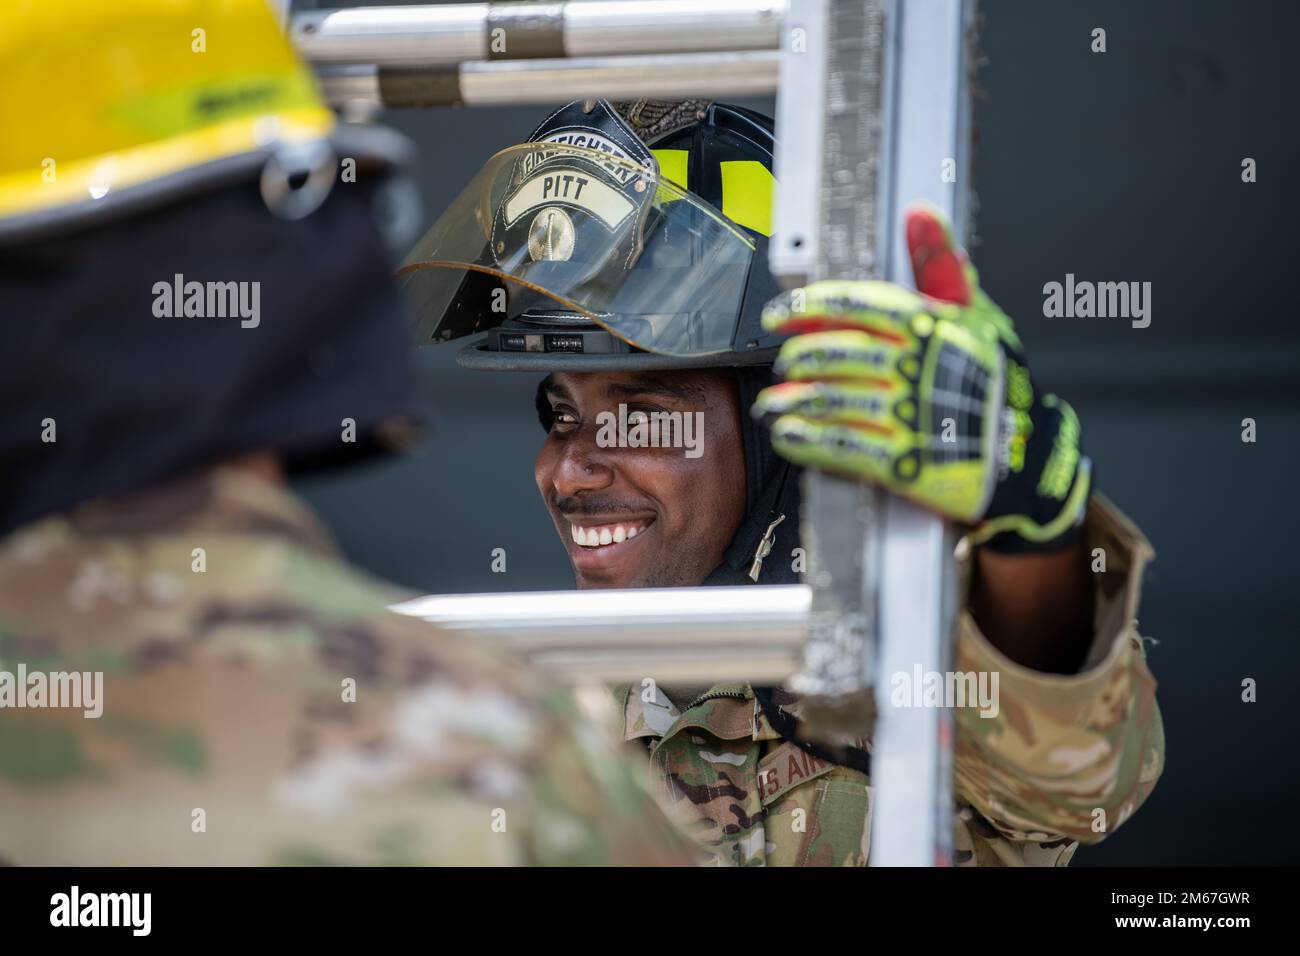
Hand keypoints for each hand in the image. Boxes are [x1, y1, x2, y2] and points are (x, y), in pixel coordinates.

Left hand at [754, 205, 1090, 551]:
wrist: (1022, 452)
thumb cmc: (993, 380)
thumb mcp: (976, 316)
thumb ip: (940, 266)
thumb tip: (920, 215)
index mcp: (930, 326)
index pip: (858, 305)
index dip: (809, 307)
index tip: (777, 314)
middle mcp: (916, 367)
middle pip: (837, 352)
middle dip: (800, 358)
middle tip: (784, 364)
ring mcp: (909, 415)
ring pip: (832, 398)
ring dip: (793, 401)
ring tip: (772, 403)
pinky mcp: (904, 462)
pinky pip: (842, 446)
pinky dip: (807, 439)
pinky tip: (788, 434)